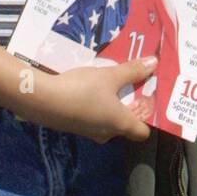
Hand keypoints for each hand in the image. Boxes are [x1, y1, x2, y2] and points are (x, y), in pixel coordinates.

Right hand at [29, 57, 158, 142]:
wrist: (42, 100)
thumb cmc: (82, 90)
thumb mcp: (109, 76)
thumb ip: (132, 70)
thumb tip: (154, 63)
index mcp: (120, 124)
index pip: (142, 132)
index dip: (148, 118)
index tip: (149, 100)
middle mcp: (106, 132)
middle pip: (125, 125)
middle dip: (130, 107)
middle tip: (132, 86)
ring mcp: (87, 131)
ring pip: (106, 120)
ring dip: (111, 104)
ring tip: (110, 84)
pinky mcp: (72, 125)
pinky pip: (90, 117)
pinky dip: (94, 105)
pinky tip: (87, 88)